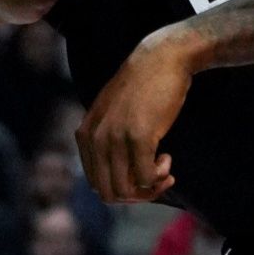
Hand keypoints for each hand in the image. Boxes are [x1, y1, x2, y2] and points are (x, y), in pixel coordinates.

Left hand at [76, 28, 199, 203]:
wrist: (162, 58)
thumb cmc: (143, 86)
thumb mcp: (112, 112)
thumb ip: (105, 137)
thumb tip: (118, 174)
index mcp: (85, 134)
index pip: (95, 184)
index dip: (121, 189)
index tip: (141, 177)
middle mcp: (96, 138)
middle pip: (109, 193)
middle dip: (135, 196)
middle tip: (156, 182)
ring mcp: (116, 138)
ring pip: (127, 190)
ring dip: (150, 188)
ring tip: (165, 170)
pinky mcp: (139, 137)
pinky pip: (147, 178)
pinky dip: (160, 177)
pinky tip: (168, 158)